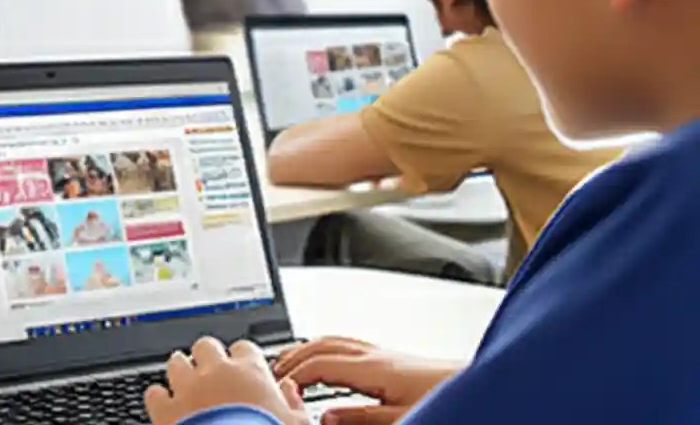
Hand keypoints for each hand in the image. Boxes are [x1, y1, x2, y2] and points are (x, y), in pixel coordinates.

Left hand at [145, 337, 308, 424]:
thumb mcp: (296, 424)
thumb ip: (293, 403)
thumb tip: (289, 391)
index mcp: (250, 373)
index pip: (244, 348)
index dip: (243, 359)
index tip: (244, 371)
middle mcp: (215, 373)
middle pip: (206, 346)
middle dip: (208, 358)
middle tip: (212, 374)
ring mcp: (187, 388)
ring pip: (176, 362)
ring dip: (181, 371)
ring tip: (187, 384)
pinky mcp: (164, 409)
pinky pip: (154, 392)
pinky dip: (159, 397)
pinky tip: (167, 406)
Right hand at [275, 337, 460, 423]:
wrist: (484, 389)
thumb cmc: (446, 397)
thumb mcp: (401, 418)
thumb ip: (360, 419)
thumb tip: (324, 417)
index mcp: (374, 368)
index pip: (318, 364)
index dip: (293, 376)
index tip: (278, 391)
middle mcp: (377, 355)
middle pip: (322, 344)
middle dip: (292, 356)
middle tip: (273, 374)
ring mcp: (386, 353)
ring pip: (335, 340)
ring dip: (308, 349)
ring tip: (291, 364)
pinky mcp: (396, 359)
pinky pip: (351, 344)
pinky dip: (329, 349)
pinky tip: (331, 361)